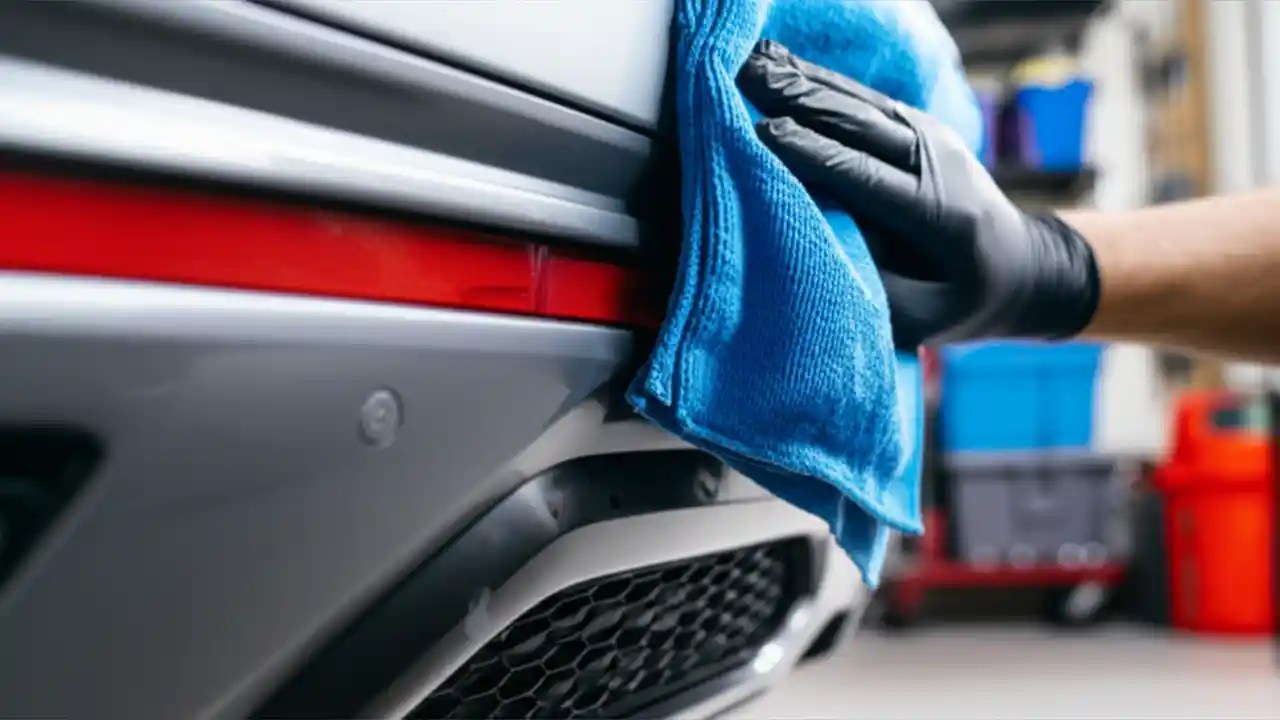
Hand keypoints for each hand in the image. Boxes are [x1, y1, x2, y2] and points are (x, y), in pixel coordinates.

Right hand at [738, 40, 1099, 347]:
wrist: (1022, 269)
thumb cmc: (961, 304)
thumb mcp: (919, 314)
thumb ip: (868, 274)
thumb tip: (809, 229)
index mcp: (940, 213)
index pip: (863, 174)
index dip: (810, 152)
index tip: (761, 133)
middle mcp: (937, 163)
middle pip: (858, 124)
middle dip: (797, 99)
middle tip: (743, 77)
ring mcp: (932, 138)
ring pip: (859, 102)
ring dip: (803, 80)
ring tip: (754, 61)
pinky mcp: (921, 127)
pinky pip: (865, 100)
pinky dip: (822, 81)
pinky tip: (786, 65)